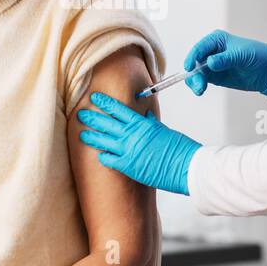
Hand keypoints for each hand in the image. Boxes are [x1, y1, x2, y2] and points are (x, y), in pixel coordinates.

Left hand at [77, 91, 200, 194]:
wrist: (186, 166)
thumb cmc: (179, 148)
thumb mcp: (164, 130)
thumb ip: (152, 124)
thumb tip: (146, 115)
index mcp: (141, 124)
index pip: (118, 110)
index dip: (105, 103)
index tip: (94, 98)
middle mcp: (132, 135)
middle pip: (107, 124)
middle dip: (92, 118)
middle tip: (80, 114)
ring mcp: (128, 151)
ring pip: (104, 141)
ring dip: (92, 137)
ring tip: (82, 133)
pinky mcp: (129, 166)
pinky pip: (110, 160)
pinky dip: (103, 157)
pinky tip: (98, 155)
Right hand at [183, 29, 266, 102]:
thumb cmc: (259, 57)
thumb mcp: (243, 56)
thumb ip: (225, 59)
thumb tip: (210, 62)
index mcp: (217, 40)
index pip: (200, 47)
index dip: (192, 57)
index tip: (189, 68)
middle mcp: (212, 51)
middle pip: (195, 61)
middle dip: (194, 73)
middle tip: (199, 85)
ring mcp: (212, 65)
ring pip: (196, 73)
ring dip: (195, 81)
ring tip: (200, 90)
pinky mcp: (216, 77)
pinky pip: (202, 81)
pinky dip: (199, 86)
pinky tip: (201, 90)